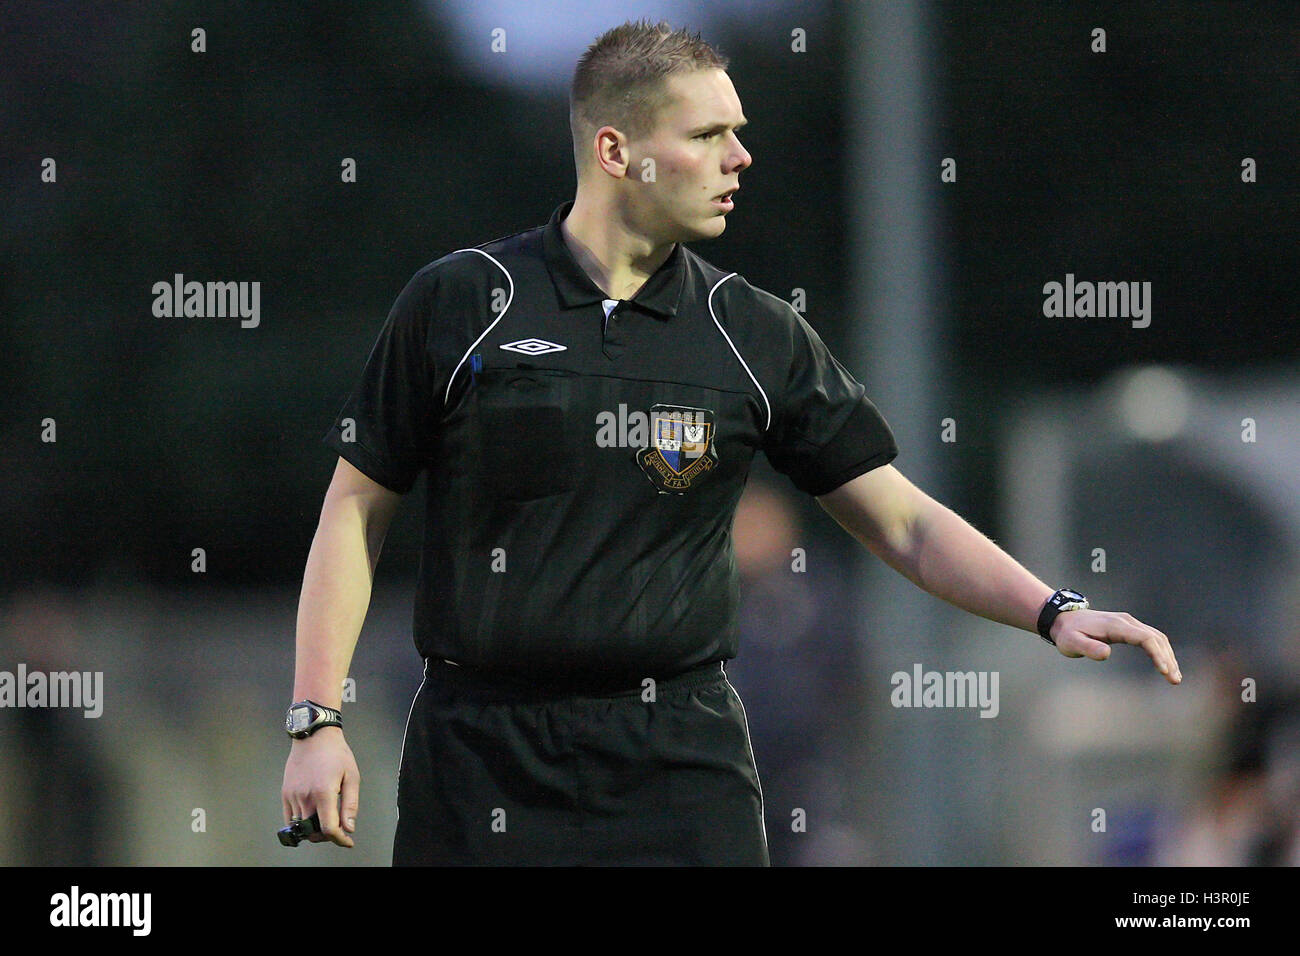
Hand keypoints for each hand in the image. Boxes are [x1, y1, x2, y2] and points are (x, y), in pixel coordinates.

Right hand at [281, 727, 360, 846]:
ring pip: (300, 828)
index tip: (347, 841)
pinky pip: (289, 819)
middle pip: (313, 832)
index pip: (328, 828)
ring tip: (326, 821)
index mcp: (323, 793)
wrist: (314, 736)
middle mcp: (304, 797)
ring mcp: (292, 796)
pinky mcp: (285, 793)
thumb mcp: (352, 776)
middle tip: (339, 830)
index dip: (339, 839)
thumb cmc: (335, 753)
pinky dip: (300, 824)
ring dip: (314, 831)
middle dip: (327, 836)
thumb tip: (349, 828)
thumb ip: (351, 805)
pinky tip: (312, 817)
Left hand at [1050, 608, 1180, 684]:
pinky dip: (1161, 650)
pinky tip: (1166, 665)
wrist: (1062, 619)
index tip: (1164, 671)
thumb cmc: (1067, 633)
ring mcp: (1128, 623)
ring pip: (1156, 637)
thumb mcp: (1072, 642)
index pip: (1145, 638)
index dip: (1157, 654)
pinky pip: (1151, 637)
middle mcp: (1126, 621)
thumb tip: (1106, 653)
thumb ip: (1088, 648)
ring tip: (1174, 677)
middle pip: (1155, 638)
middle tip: (1174, 680)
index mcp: (1116, 625)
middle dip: (1168, 659)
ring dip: (1168, 655)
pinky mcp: (1128, 627)